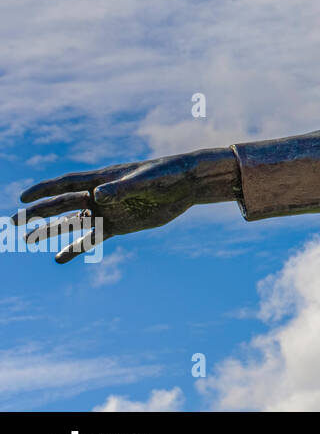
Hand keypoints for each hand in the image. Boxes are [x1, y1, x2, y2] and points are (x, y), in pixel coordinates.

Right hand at [12, 148, 238, 262]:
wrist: (187, 183)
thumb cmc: (166, 174)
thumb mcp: (145, 180)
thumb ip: (122, 187)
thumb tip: (99, 195)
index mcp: (103, 178)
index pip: (66, 183)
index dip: (44, 189)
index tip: (23, 196)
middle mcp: (101, 195)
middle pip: (63, 204)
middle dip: (39, 212)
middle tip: (14, 222)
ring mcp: (109, 210)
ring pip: (74, 222)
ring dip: (52, 230)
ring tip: (28, 240)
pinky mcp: (121, 225)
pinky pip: (93, 238)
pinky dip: (76, 248)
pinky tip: (59, 258)